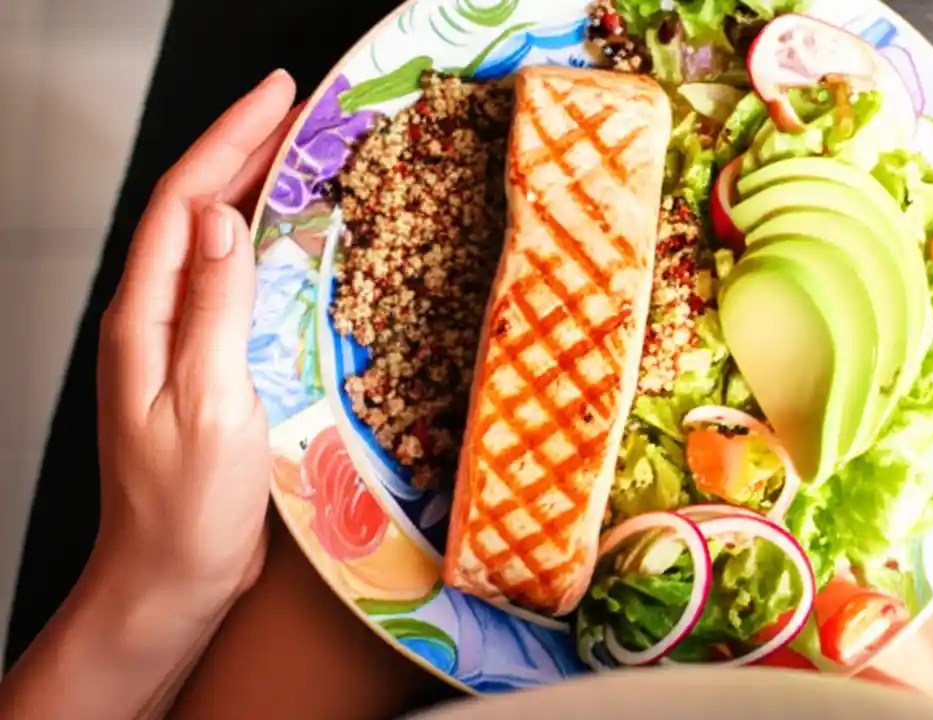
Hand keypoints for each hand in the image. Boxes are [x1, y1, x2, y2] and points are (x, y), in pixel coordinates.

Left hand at [96, 69, 297, 611]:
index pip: (182, 201)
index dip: (229, 138)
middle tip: (299, 108)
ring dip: (250, 189)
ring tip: (297, 152)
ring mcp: (174, 341)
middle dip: (241, 147)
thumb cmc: (187, 508)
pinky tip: (289, 239)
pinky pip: (228, 282)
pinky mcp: (202, 365)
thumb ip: (214, 308)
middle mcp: (150, 318)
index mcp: (143, 318)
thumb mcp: (208, 402)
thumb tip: (220, 220)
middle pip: (190, 208)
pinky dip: (260, 243)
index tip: (279, 95)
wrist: (168, 579)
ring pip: (209, 242)